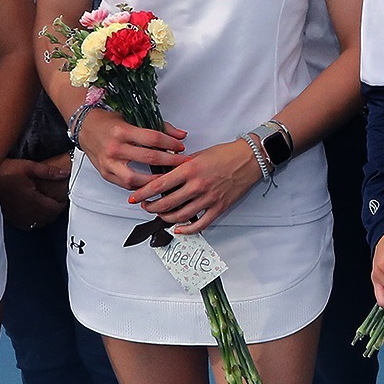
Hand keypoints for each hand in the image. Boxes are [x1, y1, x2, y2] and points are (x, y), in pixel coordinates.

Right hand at [0, 155, 66, 229]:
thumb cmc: (5, 172)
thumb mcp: (28, 167)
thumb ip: (48, 172)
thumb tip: (64, 173)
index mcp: (33, 200)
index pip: (54, 209)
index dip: (61, 204)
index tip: (62, 198)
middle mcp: (27, 212)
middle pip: (48, 218)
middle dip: (54, 210)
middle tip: (56, 201)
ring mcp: (18, 217)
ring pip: (39, 224)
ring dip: (45, 216)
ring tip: (45, 206)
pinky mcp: (11, 218)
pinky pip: (27, 226)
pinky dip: (33, 221)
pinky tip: (33, 212)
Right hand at [75, 110, 186, 190]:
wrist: (84, 128)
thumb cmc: (108, 122)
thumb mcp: (133, 118)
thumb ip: (158, 127)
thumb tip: (180, 135)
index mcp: (122, 131)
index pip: (153, 139)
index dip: (170, 143)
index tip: (180, 147)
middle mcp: (114, 148)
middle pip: (149, 158)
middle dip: (170, 162)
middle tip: (182, 163)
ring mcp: (109, 163)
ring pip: (136, 179)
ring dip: (155, 180)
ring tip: (169, 178)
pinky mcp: (105, 173)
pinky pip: (126, 185)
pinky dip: (140, 186)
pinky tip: (151, 184)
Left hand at [130, 137, 260, 234]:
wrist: (249, 159)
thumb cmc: (225, 154)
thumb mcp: (198, 154)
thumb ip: (180, 165)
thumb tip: (163, 173)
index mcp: (190, 170)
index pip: (159, 185)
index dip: (143, 193)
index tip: (134, 197)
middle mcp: (197, 185)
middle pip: (166, 203)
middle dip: (151, 207)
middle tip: (145, 206)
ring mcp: (208, 198)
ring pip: (180, 216)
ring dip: (165, 218)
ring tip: (160, 215)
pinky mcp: (219, 207)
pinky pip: (200, 223)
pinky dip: (186, 229)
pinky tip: (178, 228)